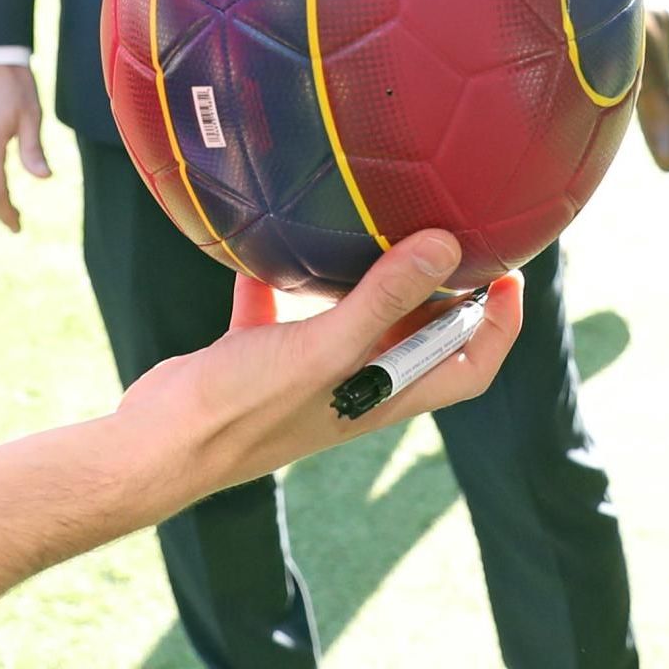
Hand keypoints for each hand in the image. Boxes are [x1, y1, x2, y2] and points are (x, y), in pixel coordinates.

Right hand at [114, 231, 524, 507]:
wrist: (159, 445)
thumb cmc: (246, 409)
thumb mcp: (326, 349)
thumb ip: (384, 299)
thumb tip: (446, 247)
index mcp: (384, 394)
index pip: (468, 367)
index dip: (499, 327)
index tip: (510, 274)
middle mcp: (354, 384)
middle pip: (419, 338)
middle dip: (443, 290)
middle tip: (453, 231)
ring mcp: (306, 372)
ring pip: (354, 320)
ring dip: (371, 280)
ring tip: (381, 223)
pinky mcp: (258, 355)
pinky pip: (280, 308)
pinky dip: (282, 278)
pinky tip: (272, 240)